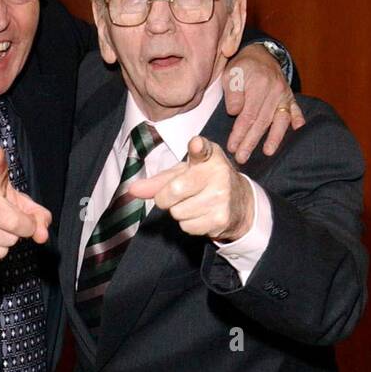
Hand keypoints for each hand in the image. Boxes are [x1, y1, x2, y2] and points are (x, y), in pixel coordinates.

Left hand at [130, 134, 253, 240]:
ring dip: (179, 212)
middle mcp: (218, 173)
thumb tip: (132, 190)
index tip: (195, 144)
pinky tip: (201, 215)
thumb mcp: (183, 174)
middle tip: (177, 195)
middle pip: (173, 192)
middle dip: (166, 198)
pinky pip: (187, 227)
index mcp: (208, 156)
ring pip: (177, 213)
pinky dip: (189, 224)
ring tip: (194, 204)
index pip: (201, 150)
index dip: (197, 147)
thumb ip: (157, 181)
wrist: (238, 203)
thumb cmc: (204, 183)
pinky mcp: (220, 219)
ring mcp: (221, 197)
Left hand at [222, 43, 304, 163]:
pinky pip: (296, 110)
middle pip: (262, 121)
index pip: (248, 115)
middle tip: (242, 158)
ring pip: (280, 120)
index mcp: (258, 85)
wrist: (260, 54)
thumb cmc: (242, 68)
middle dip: (251, 142)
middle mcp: (274, 90)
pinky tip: (298, 131)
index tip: (232, 147)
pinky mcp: (291, 97)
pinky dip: (298, 120)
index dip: (239, 133)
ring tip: (268, 152)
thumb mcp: (231, 74)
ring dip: (274, 138)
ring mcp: (284, 94)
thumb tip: (235, 112)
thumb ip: (232, 93)